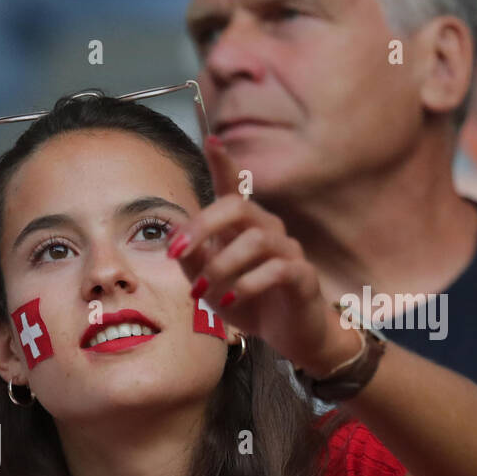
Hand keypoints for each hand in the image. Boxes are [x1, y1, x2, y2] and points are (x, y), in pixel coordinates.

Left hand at [168, 135, 352, 375]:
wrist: (289, 335)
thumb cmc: (249, 302)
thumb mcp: (210, 284)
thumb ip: (192, 262)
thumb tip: (174, 242)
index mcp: (243, 227)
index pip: (234, 188)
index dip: (224, 164)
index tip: (211, 140)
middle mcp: (268, 229)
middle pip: (238, 207)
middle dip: (203, 227)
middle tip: (177, 253)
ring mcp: (288, 251)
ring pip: (255, 240)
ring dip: (221, 266)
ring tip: (202, 292)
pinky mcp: (302, 276)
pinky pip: (276, 270)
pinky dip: (247, 284)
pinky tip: (229, 300)